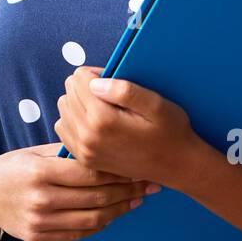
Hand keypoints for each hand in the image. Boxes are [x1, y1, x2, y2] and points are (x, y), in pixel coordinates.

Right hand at [0, 141, 159, 240]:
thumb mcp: (33, 152)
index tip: (137, 164)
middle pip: (96, 196)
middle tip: (148, 182)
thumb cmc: (10, 168)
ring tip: (138, 199)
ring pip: (93, 218)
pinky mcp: (40, 238)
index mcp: (39, 172)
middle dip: (128, 190)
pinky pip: (80, 232)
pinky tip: (115, 212)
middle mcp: (40, 199)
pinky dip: (102, 223)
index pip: (89, 173)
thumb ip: (65, 153)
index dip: (118, 170)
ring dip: (121, 209)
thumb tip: (102, 147)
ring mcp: (40, 222)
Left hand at [54, 66, 198, 187]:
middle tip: (112, 95)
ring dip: (79, 103)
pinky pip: (64, 129)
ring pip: (63, 109)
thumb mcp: (157, 105)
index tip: (114, 82)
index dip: (97, 73)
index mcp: (103, 120)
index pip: (78, 78)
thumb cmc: (170, 133)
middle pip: (69, 92)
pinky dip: (75, 120)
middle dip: (87, 87)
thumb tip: (94, 83)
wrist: (178, 167)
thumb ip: (125, 90)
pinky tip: (95, 122)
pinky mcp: (85, 159)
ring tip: (104, 108)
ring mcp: (84, 151)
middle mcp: (88, 137)